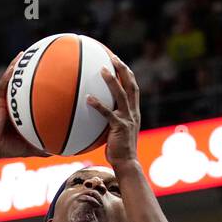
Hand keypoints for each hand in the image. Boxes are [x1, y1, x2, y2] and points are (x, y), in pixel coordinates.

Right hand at [0, 55, 43, 163]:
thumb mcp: (31, 147)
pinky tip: (14, 66)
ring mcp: (4, 101)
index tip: (51, 75)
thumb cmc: (8, 149)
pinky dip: (8, 76)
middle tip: (39, 57)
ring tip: (24, 54)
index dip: (39, 84)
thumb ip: (45, 147)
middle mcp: (13, 103)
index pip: (31, 94)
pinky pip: (3, 86)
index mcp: (21, 111)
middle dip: (27, 69)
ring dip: (16, 67)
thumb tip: (63, 150)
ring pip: (10, 80)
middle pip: (21, 83)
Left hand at [85, 51, 140, 166]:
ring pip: (121, 95)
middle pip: (131, 86)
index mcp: (134, 112)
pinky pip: (107, 113)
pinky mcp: (119, 127)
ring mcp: (127, 119)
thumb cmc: (119, 150)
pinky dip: (98, 105)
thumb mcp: (116, 132)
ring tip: (102, 70)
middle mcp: (133, 113)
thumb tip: (94, 113)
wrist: (127, 163)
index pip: (133, 88)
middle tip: (113, 58)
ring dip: (112, 81)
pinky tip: (88, 98)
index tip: (119, 62)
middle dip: (123, 70)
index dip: (127, 74)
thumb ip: (110, 120)